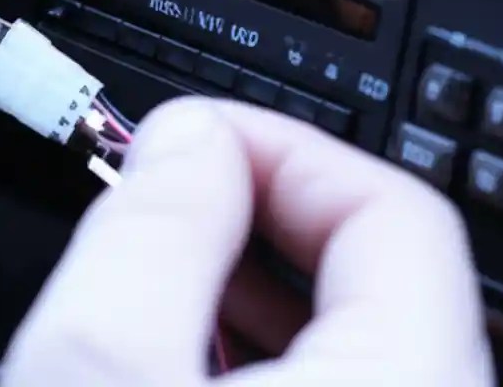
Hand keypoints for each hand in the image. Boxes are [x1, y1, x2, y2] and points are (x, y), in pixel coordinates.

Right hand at [0, 98, 495, 385]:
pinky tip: (180, 376)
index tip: (178, 146)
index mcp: (404, 384)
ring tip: (149, 300)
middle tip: (151, 214)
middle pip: (378, 276)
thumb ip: (150, 226)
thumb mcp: (98, 365)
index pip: (392, 208)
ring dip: (247, 300)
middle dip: (248, 222)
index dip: (274, 147)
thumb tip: (185, 141)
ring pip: (353, 347)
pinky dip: (258, 367)